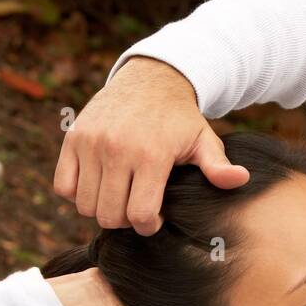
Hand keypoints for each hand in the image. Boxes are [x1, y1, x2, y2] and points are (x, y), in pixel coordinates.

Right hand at [53, 56, 250, 233]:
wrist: (150, 79)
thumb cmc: (179, 119)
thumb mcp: (204, 140)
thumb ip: (218, 166)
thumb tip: (241, 180)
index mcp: (151, 155)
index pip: (139, 216)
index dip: (148, 226)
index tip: (156, 217)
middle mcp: (117, 149)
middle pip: (110, 216)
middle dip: (125, 221)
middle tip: (137, 206)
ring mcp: (91, 143)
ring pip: (86, 206)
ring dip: (102, 209)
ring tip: (120, 195)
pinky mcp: (73, 138)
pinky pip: (64, 187)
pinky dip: (77, 194)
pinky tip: (98, 185)